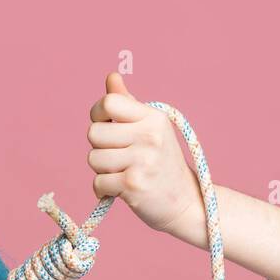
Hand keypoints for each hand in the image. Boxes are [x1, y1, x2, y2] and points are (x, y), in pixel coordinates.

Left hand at [87, 72, 203, 233]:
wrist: (186, 203)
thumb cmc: (163, 164)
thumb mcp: (151, 129)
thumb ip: (127, 104)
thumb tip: (111, 76)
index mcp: (154, 118)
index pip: (109, 102)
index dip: (98, 114)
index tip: (106, 126)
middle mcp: (150, 136)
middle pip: (94, 133)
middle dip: (100, 147)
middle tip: (119, 157)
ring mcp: (143, 161)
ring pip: (93, 159)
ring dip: (102, 171)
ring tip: (123, 174)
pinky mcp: (133, 185)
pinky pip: (98, 182)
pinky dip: (104, 190)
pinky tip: (120, 190)